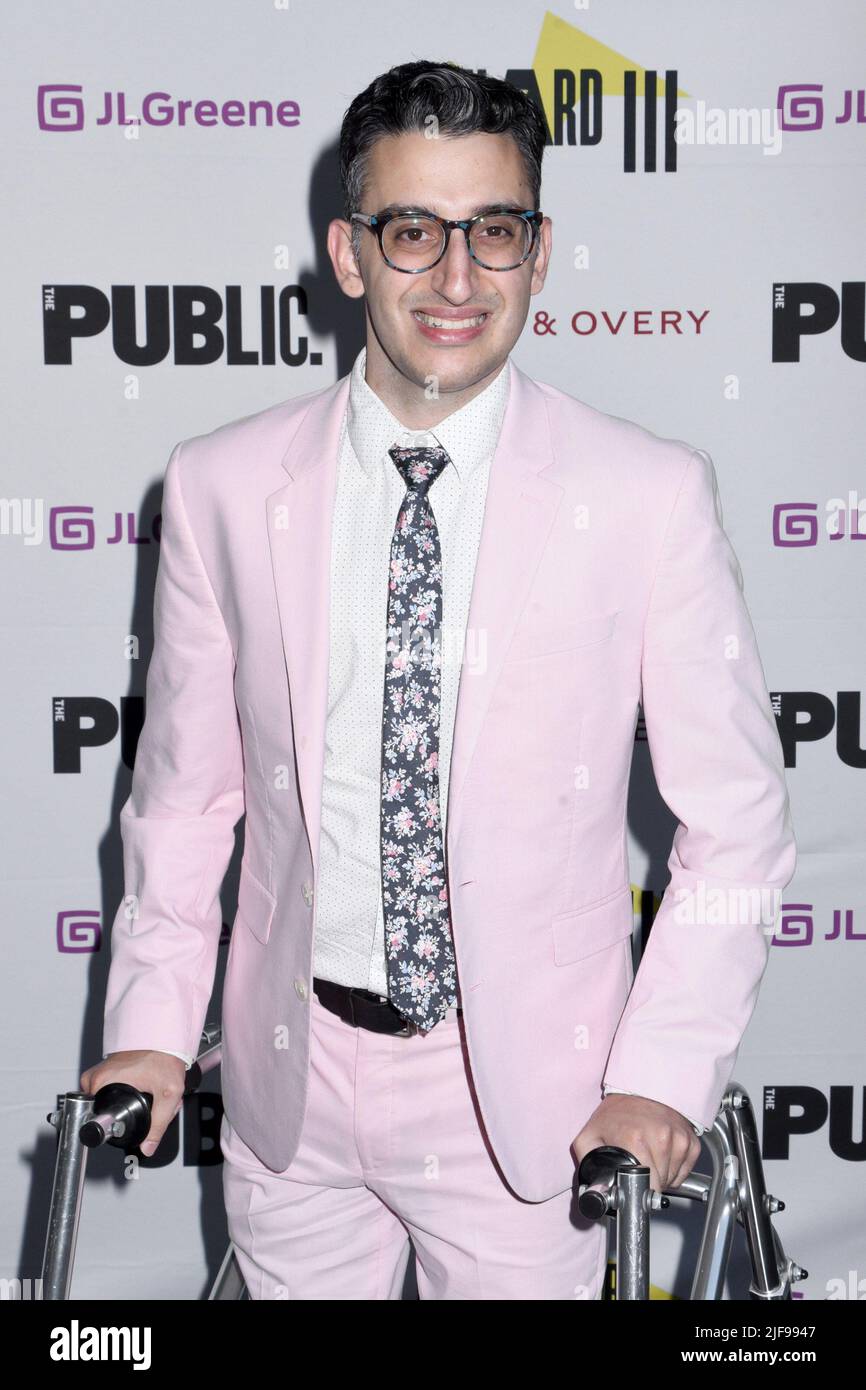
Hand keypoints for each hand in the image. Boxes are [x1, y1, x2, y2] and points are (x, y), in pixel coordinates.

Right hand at [79, 1050, 186, 1156]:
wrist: (167, 1036)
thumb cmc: (166, 1056)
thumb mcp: (168, 1094)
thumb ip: (159, 1124)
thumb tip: (148, 1147)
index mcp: (102, 1081)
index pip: (94, 1116)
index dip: (112, 1125)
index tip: (124, 1123)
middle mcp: (97, 1075)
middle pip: (106, 1109)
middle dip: (129, 1112)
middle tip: (147, 1101)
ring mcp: (102, 1070)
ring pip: (110, 1099)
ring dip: (130, 1101)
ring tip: (149, 1092)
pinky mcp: (109, 1067)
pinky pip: (113, 1088)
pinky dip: (129, 1090)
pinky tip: (145, 1085)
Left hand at [571, 1093, 701, 1192]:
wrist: (640, 1088)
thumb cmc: (616, 1113)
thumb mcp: (591, 1134)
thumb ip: (586, 1159)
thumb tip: (592, 1186)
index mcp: (635, 1139)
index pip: (646, 1184)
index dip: (639, 1192)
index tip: (634, 1189)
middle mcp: (660, 1137)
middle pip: (660, 1183)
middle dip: (650, 1183)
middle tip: (639, 1167)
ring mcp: (678, 1137)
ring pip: (673, 1177)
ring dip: (663, 1176)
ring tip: (650, 1157)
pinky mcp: (690, 1139)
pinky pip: (686, 1169)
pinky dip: (675, 1168)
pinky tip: (663, 1155)